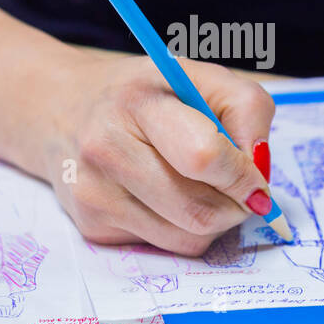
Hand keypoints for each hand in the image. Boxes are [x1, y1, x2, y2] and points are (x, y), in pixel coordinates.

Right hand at [39, 54, 275, 255]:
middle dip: (235, 206)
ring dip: (214, 221)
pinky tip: (166, 197)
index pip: (203, 156)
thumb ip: (246, 109)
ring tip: (202, 188)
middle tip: (238, 188)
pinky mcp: (91, 226)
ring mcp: (95, 193)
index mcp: (137, 102)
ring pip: (187, 237)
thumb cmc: (144, 94)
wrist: (63, 111)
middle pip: (200, 210)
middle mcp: (106, 149)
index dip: (242, 176)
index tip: (258, 180)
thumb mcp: (197, 77)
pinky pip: (165, 247)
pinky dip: (182, 229)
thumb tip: (260, 168)